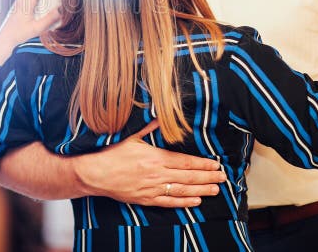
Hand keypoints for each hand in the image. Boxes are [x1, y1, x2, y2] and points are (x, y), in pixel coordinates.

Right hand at [73, 122, 226, 207]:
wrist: (94, 173)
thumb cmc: (111, 154)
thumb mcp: (131, 136)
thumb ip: (149, 127)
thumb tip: (161, 115)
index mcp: (155, 157)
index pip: (185, 161)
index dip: (202, 164)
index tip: (215, 164)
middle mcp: (156, 174)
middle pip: (188, 177)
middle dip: (207, 177)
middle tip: (223, 177)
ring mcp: (152, 188)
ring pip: (182, 190)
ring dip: (201, 190)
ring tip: (215, 189)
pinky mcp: (146, 199)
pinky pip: (169, 202)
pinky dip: (184, 202)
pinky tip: (196, 201)